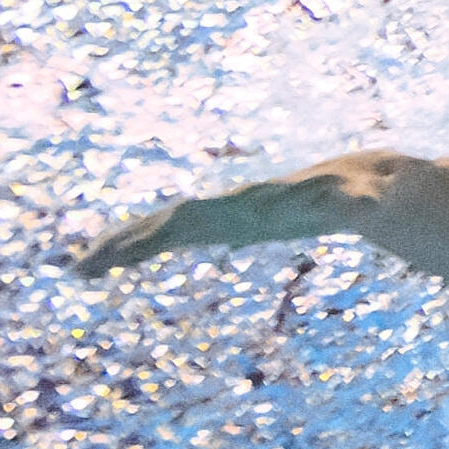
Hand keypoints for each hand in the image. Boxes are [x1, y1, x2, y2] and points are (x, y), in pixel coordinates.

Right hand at [71, 156, 394, 276]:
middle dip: (126, 244)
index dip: (163, 234)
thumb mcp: (364, 200)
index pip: (198, 220)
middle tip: (79, 266)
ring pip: (164, 230)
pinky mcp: (225, 226)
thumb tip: (369, 202)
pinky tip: (109, 259)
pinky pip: (175, 237)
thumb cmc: (362, 194)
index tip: (126, 251)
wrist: (356, 181)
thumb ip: (363, 202)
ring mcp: (223, 216)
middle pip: (168, 225)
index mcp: (253, 206)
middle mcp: (231, 209)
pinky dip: (140, 246)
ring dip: (123, 248)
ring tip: (80, 266)